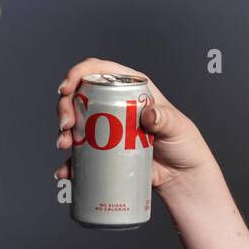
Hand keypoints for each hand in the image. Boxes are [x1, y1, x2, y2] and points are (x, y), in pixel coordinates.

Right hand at [53, 58, 211, 190]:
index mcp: (133, 88)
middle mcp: (116, 104)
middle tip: (66, 125)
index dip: (78, 73)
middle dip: (64, 106)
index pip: (101, 71)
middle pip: (80, 95)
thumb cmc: (185, 145)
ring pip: (75, 122)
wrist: (182, 177)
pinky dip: (69, 162)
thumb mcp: (178, 127)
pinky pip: (80, 154)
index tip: (67, 88)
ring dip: (63, 132)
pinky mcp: (104, 151)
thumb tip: (149, 114)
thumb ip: (166, 119)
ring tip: (65, 144)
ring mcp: (107, 128)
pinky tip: (66, 170)